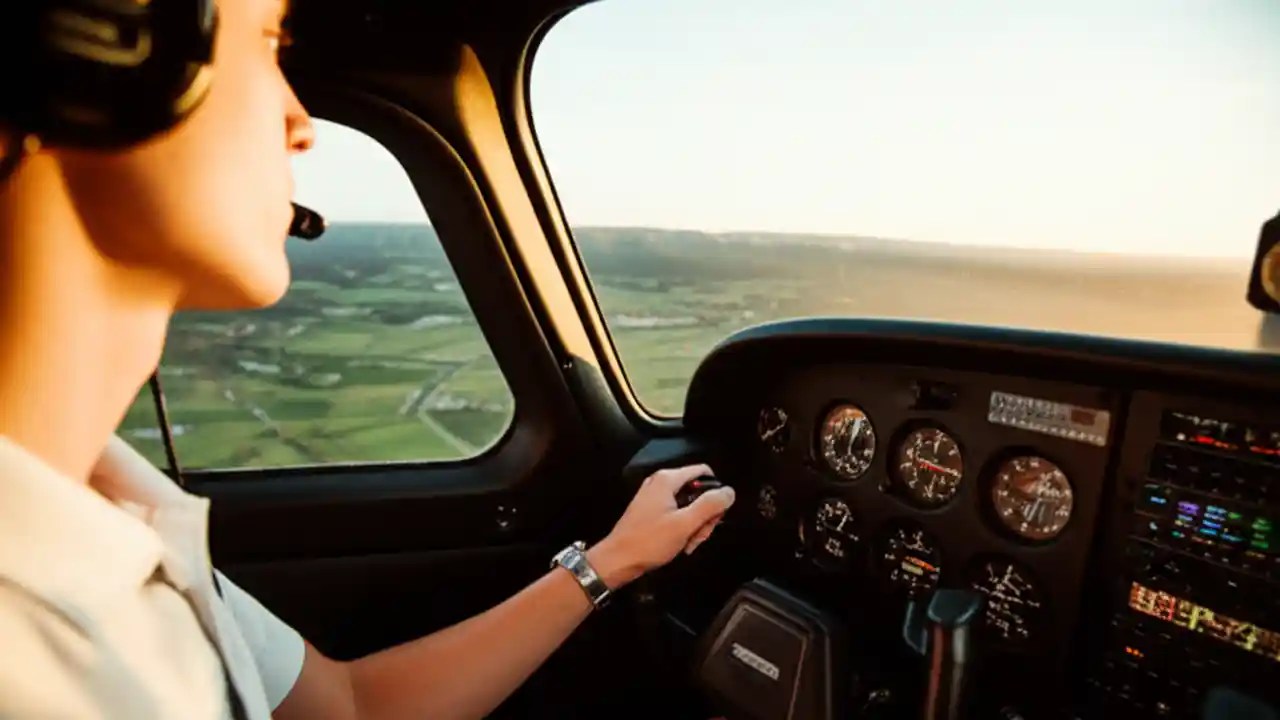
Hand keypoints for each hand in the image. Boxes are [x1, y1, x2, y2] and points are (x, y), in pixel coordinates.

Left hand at [587, 464, 734, 588]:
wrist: (618, 560)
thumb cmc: (650, 541)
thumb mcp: (685, 524)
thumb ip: (709, 506)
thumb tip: (729, 491)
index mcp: (667, 480)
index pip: (703, 472)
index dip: (715, 492)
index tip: (715, 515)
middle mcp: (660, 483)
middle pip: (697, 491)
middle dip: (704, 515)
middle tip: (700, 535)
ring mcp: (654, 497)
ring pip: (688, 505)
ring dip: (695, 525)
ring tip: (689, 543)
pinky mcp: (650, 511)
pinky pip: (676, 514)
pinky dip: (682, 528)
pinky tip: (681, 544)